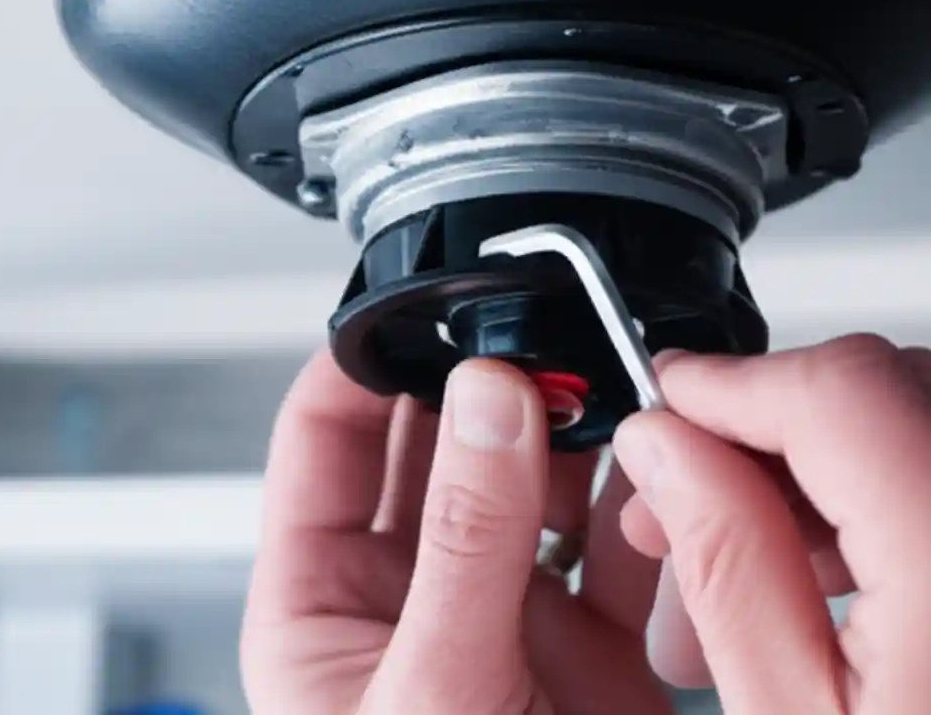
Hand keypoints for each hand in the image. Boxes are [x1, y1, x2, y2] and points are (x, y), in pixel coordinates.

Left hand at [240, 349, 673, 713]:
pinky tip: (665, 472)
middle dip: (484, 384)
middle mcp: (408, 596)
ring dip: (574, 436)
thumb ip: (464, 543)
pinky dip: (648, 505)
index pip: (322, 440)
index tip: (426, 307)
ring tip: (609, 392)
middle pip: (436, 445)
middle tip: (536, 338)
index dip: (364, 363)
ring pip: (534, 485)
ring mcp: (498, 618)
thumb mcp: (430, 687)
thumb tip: (486, 405)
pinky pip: (620, 547)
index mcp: (320, 602)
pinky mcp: (587, 651)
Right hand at [613, 334, 930, 712]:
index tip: (667, 404)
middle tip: (686, 497)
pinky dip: (889, 500)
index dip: (732, 382)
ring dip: (826, 467)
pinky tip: (840, 573)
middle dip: (769, 429)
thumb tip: (667, 453)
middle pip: (888, 393)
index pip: (839, 392)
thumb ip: (726, 566)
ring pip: (923, 428)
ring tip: (757, 560)